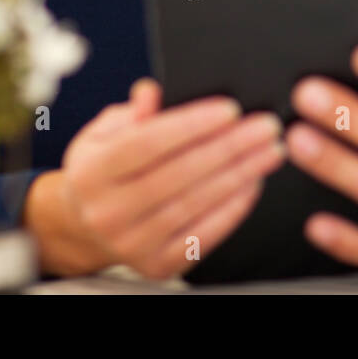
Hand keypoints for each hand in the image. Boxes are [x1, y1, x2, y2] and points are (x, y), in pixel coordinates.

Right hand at [25, 77, 283, 280]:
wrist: (88, 225)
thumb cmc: (106, 167)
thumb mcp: (107, 130)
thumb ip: (134, 110)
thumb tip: (154, 93)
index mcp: (92, 172)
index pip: (147, 143)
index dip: (192, 125)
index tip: (232, 109)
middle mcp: (107, 212)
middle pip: (178, 174)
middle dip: (229, 147)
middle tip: (267, 127)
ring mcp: (132, 244)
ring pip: (195, 205)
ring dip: (240, 175)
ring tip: (270, 151)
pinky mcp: (158, 265)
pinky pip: (203, 235)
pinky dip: (233, 209)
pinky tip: (253, 183)